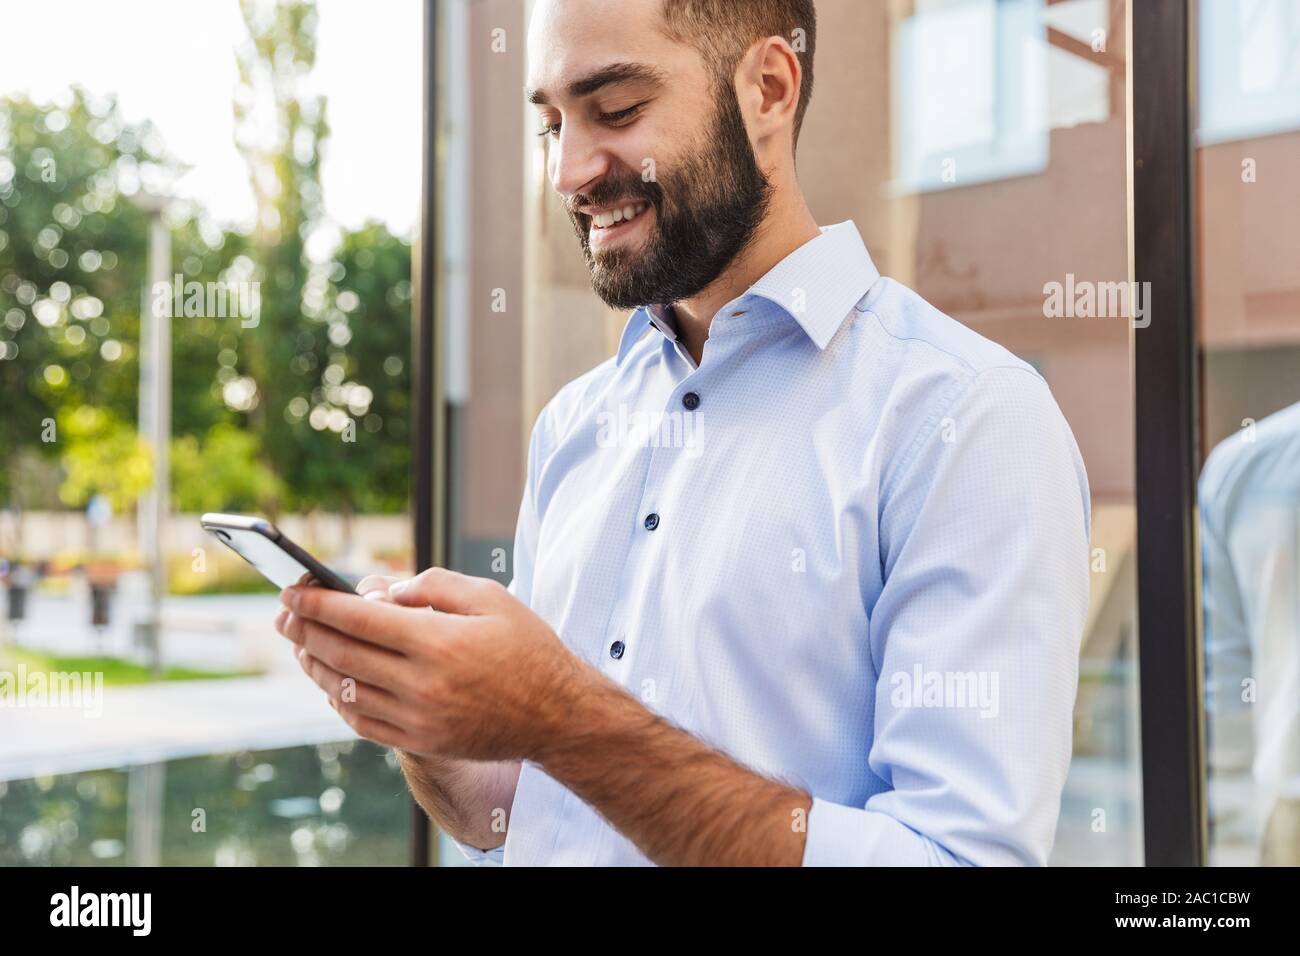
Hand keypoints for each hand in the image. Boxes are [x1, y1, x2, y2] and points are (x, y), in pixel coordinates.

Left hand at [274, 568, 594, 761]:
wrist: (558, 715)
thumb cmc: (528, 648)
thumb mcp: (490, 597)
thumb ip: (433, 585)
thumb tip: (381, 591)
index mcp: (439, 641)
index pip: (358, 619)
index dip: (318, 603)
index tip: (293, 590)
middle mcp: (422, 683)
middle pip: (343, 653)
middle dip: (305, 629)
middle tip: (284, 612)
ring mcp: (419, 718)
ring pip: (346, 689)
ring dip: (315, 664)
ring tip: (301, 644)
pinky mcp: (421, 742)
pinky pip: (363, 721)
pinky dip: (340, 698)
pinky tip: (333, 681)